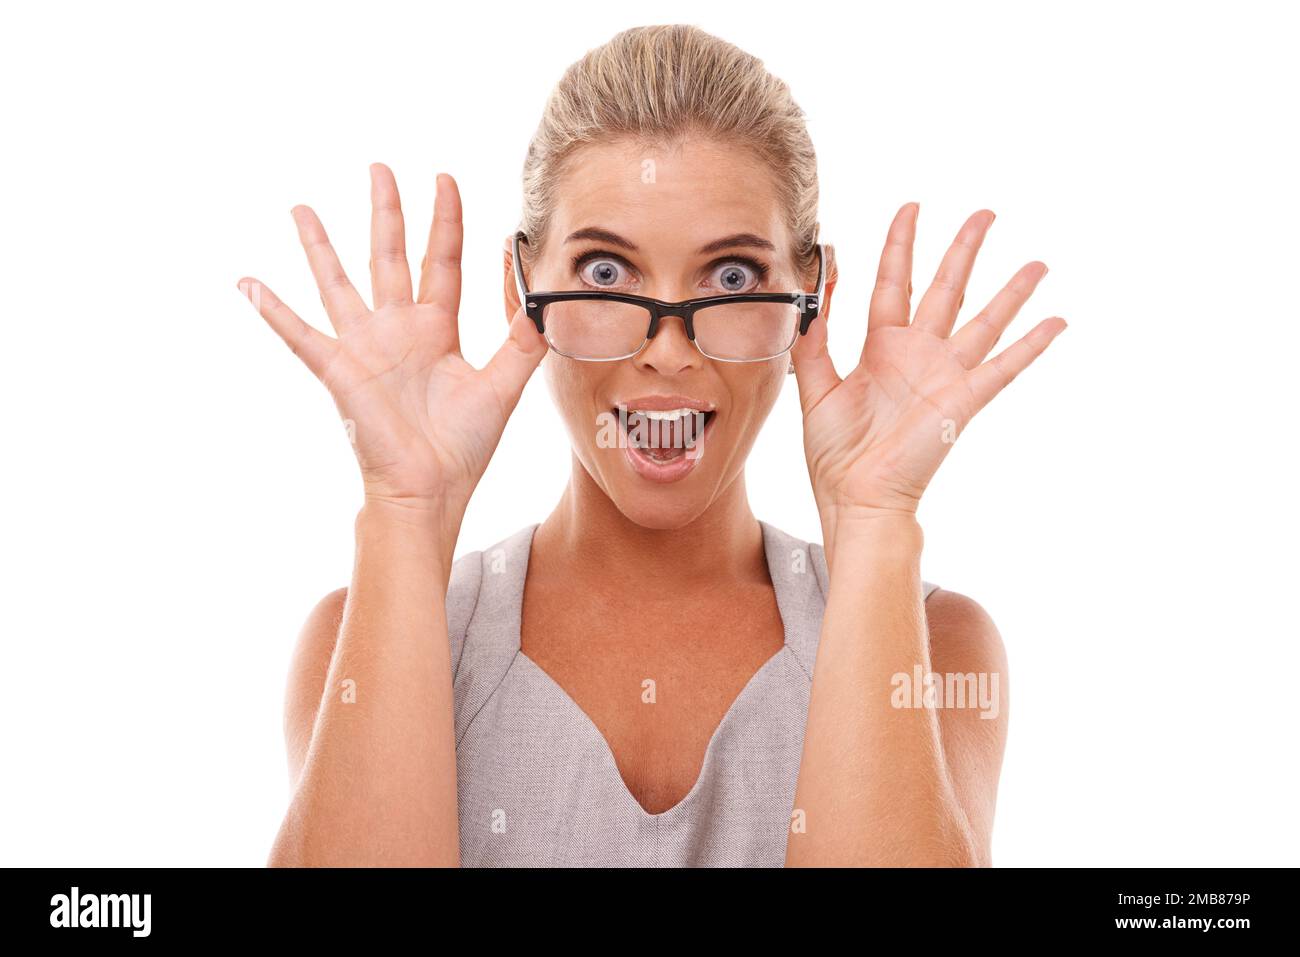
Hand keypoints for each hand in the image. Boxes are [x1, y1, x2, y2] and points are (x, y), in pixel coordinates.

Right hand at [237, 164, 546, 529]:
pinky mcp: (339, 371)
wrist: (429, 491)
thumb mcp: (503, 386)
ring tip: (302, 208)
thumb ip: (523, 342)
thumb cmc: (463, 447)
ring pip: (339, 283)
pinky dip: (273, 310)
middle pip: (389, 256)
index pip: (441, 262)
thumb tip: (545, 299)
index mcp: (436, 331)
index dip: (445, 222)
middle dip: (387, 212)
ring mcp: (364, 348)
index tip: (445, 179)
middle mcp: (397, 331)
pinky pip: (300, 334)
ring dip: (320, 246)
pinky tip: (248, 283)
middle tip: (380, 168)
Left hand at [792, 204, 1065, 537]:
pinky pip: (1003, 366)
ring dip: (1011, 292)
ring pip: (984, 320)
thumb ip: (812, 343)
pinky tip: (1056, 321)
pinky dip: (1030, 345)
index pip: (894, 282)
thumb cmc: (834, 454)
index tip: (912, 209)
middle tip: (985, 213)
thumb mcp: (814, 390)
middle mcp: (917, 354)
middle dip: (964, 250)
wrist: (855, 497)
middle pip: (946, 289)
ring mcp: (944, 375)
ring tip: (1037, 263)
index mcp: (880, 348)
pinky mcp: (962, 400)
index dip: (901, 245)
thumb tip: (811, 297)